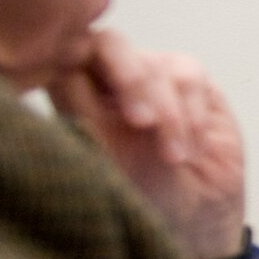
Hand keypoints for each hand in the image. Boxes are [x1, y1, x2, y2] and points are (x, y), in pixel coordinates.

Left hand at [47, 28, 246, 258]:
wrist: (195, 215)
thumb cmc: (138, 188)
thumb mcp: (99, 149)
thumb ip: (76, 97)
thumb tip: (63, 52)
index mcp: (78, 91)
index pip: (70, 50)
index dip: (81, 59)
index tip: (94, 94)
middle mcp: (114, 75)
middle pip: (112, 43)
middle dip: (130, 80)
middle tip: (141, 123)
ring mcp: (155, 75)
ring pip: (157, 67)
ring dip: (169, 116)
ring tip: (174, 157)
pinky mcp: (193, 82)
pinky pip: (191, 78)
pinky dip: (192, 115)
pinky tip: (192, 146)